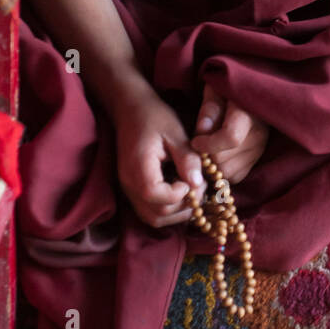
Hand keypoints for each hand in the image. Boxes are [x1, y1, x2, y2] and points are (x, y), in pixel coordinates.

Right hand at [114, 91, 205, 228]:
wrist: (131, 110)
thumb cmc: (154, 117)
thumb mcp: (175, 132)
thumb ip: (187, 158)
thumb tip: (198, 183)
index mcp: (138, 167)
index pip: (155, 195)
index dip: (179, 194)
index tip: (194, 179)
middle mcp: (129, 184)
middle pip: (156, 213)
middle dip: (184, 206)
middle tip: (201, 187)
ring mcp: (129, 189)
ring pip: (153, 218)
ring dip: (177, 212)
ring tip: (193, 191)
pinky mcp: (133, 190)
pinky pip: (150, 211)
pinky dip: (169, 209)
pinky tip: (182, 192)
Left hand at [191, 81, 268, 183]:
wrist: (247, 92)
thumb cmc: (226, 88)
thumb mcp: (215, 89)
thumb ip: (209, 108)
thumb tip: (203, 130)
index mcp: (249, 113)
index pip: (231, 137)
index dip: (208, 144)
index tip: (195, 141)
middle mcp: (259, 133)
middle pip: (225, 159)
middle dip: (206, 156)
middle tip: (198, 145)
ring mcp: (260, 148)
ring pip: (228, 172)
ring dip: (213, 166)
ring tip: (207, 150)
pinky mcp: (257, 158)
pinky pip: (235, 176)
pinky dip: (222, 170)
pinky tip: (217, 156)